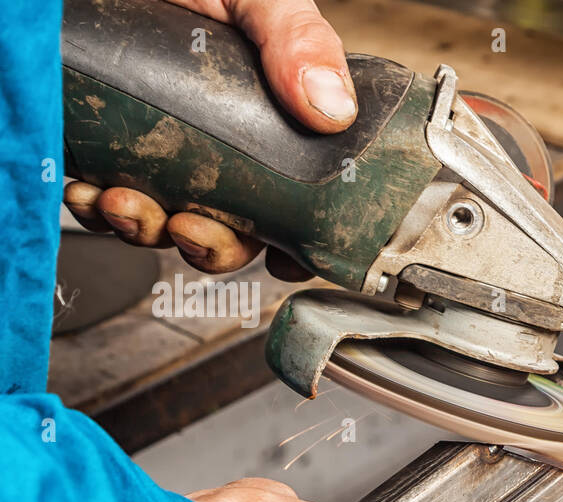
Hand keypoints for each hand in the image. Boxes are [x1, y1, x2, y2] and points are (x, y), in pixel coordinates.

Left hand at [63, 0, 355, 277]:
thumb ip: (298, 40)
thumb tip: (333, 110)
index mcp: (272, 125)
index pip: (298, 205)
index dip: (297, 245)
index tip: (283, 260)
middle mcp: (222, 147)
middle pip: (233, 233)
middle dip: (211, 248)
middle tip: (190, 228)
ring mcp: (162, 150)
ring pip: (165, 226)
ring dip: (145, 231)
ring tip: (123, 202)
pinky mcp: (105, 146)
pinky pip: (103, 203)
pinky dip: (94, 210)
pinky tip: (88, 187)